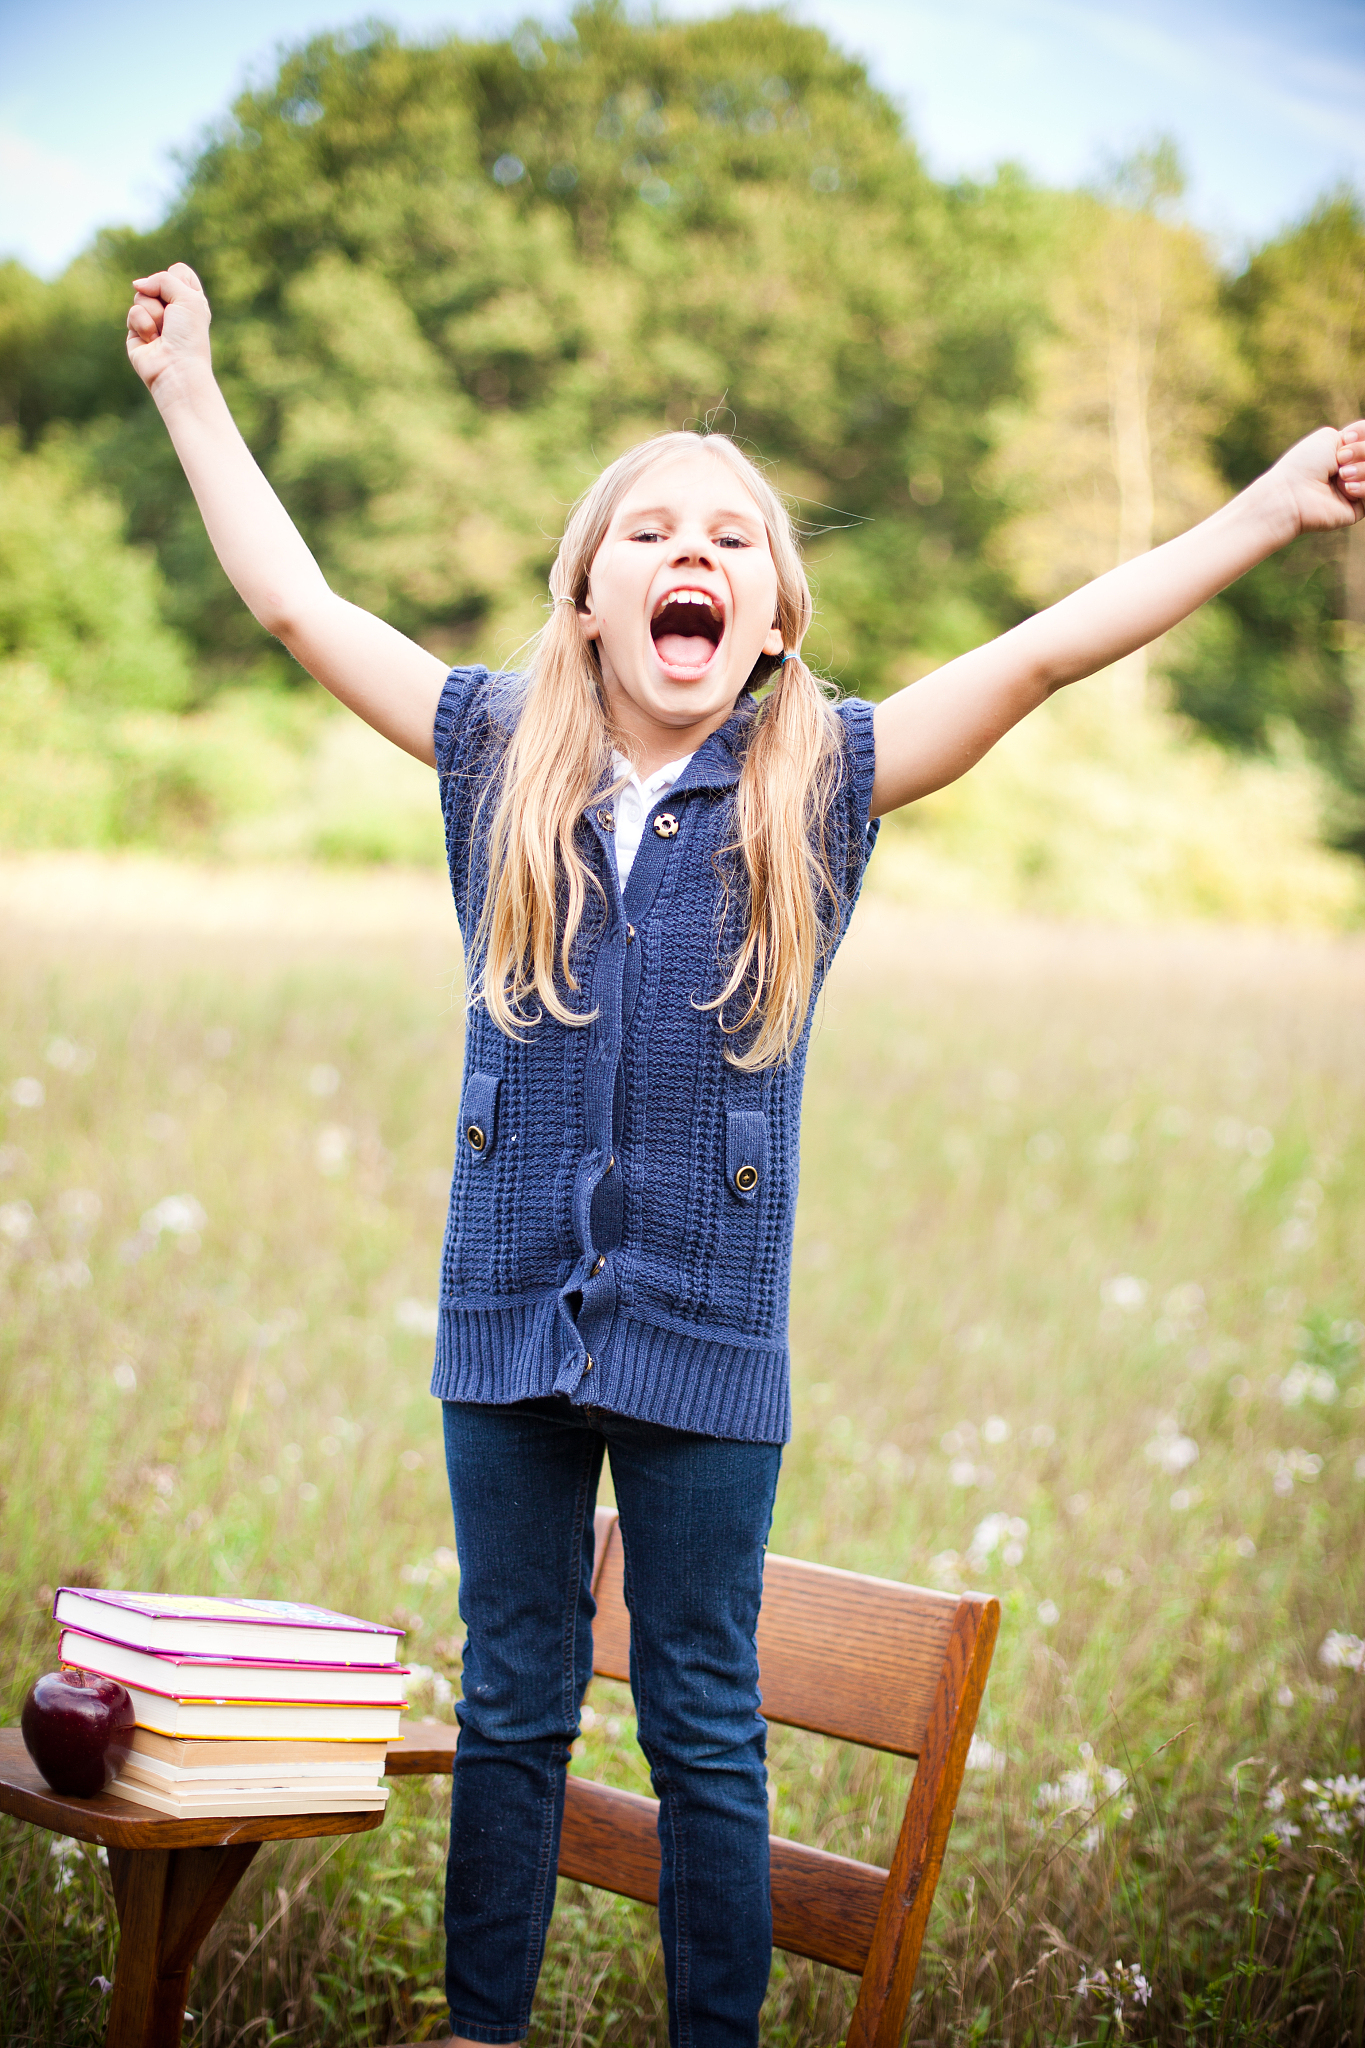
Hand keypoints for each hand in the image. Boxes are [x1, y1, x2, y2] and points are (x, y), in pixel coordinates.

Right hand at [126, 262, 211, 398]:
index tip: (185, 298)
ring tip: (163, 333)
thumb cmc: (188, 336)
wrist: (176, 369)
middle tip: (172, 319)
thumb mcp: (187, 297)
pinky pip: (133, 312)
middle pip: (155, 282)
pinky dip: (142, 324)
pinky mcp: (137, 331)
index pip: (178, 271)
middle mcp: (172, 308)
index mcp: (190, 300)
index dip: (176, 279)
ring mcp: (153, 319)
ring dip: (153, 313)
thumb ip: (162, 279)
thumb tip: (137, 284)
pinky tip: (152, 341)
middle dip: (162, 299)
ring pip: (141, 295)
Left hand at [1268, 420, 1364, 537]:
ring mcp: (1355, 489)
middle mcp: (1351, 470)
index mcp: (1343, 453)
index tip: (1347, 438)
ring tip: (1342, 476)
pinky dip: (1364, 488)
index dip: (1363, 435)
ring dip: (1362, 470)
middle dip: (1362, 451)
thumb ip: (1355, 436)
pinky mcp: (1358, 509)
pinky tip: (1347, 489)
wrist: (1292, 495)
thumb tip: (1363, 449)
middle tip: (1340, 460)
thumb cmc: (1304, 464)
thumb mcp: (1329, 438)